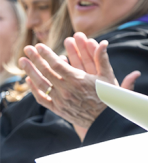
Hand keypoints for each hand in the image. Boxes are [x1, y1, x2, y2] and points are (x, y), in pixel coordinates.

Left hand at [19, 34, 139, 138]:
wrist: (105, 120)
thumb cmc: (108, 96)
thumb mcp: (108, 76)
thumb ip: (102, 58)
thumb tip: (103, 42)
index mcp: (78, 80)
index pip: (56, 64)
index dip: (47, 54)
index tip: (40, 46)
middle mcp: (66, 90)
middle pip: (46, 72)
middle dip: (36, 58)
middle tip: (28, 48)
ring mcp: (60, 100)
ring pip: (41, 84)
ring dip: (30, 71)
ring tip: (23, 61)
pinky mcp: (58, 109)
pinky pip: (42, 98)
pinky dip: (34, 89)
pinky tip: (29, 80)